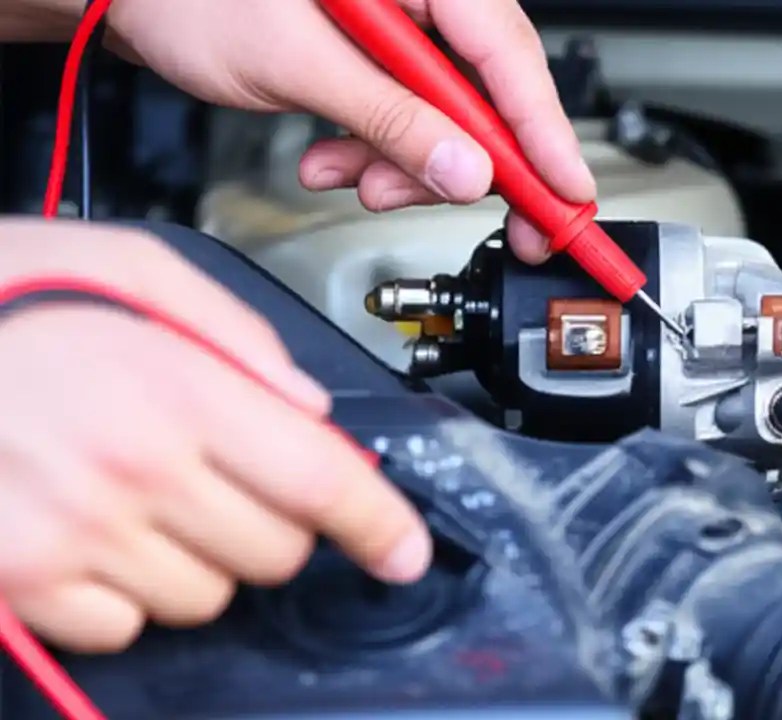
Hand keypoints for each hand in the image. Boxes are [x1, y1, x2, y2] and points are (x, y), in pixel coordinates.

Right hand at [0, 220, 430, 652]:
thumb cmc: (1, 293)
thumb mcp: (134, 269)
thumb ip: (237, 336)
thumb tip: (305, 404)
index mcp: (176, 391)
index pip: (321, 481)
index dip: (379, 524)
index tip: (400, 547)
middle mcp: (133, 474)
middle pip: (276, 550)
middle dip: (275, 519)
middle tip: (222, 473)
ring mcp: (74, 541)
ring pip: (208, 593)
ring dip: (198, 553)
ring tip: (136, 487)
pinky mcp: (21, 587)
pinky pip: (124, 626)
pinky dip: (124, 590)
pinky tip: (88, 527)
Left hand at [104, 0, 593, 264]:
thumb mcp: (300, 61)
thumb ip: (392, 119)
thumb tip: (468, 171)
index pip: (505, 52)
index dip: (543, 129)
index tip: (568, 192)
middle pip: (488, 87)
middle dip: (473, 162)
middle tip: (501, 223)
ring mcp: (401, 23)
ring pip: (446, 113)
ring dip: (409, 164)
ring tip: (357, 179)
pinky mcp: (378, 54)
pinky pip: (406, 114)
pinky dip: (378, 150)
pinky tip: (336, 160)